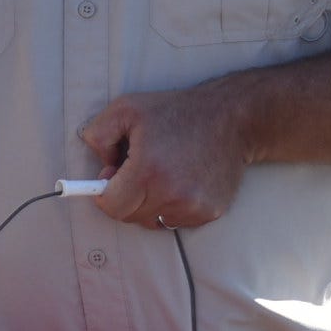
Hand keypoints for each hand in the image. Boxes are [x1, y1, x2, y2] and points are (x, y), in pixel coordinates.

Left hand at [79, 83, 253, 229]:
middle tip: (137, 170)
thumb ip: (98, 134)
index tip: (113, 175)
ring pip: (152, 221)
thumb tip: (100, 167)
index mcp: (148, 171)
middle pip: (129, 216)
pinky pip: (176, 221)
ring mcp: (193, 207)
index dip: (105, 192)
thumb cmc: (176, 111)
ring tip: (160, 174)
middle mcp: (172, 195)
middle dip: (125, 197)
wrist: (232, 119)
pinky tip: (180, 182)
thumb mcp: (126, 108)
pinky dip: (171, 206)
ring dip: (148, 204)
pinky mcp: (209, 213)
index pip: (111, 206)